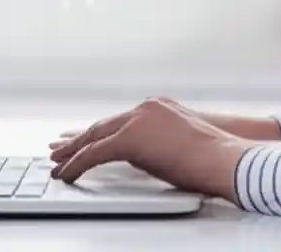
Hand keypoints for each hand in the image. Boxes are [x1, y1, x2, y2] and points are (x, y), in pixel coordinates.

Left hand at [55, 105, 280, 141]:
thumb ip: (157, 145)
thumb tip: (142, 157)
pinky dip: (78, 163)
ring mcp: (137, 119)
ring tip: (57, 163)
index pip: (119, 120)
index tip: (82, 139)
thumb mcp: (181, 145)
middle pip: (102, 125)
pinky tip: (67, 173)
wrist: (223, 158)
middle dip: (79, 139)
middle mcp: (145, 108)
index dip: (98, 132)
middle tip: (59, 149)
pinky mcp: (131, 137)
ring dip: (73, 152)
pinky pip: (95, 153)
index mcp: (158, 107)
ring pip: (94, 137)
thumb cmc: (211, 158)